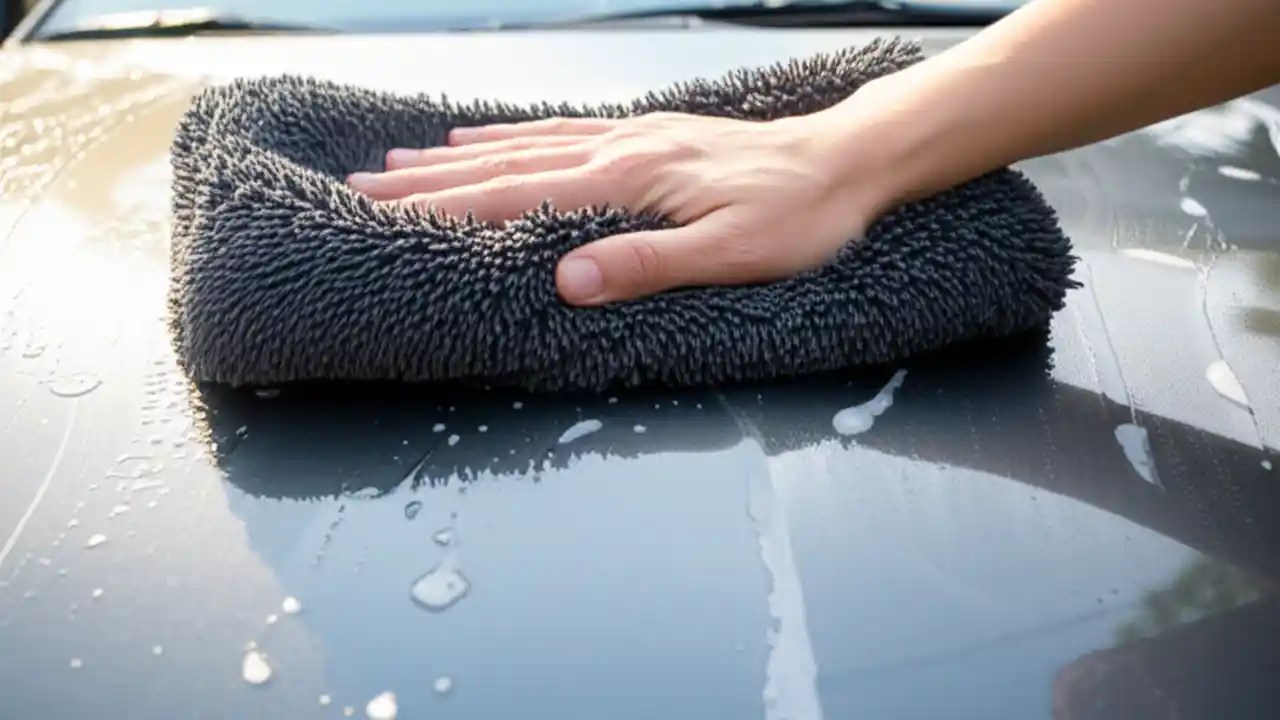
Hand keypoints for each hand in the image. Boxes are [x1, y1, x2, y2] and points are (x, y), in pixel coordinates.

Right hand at [346, 110, 879, 305]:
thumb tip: (566, 278)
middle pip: (503, 164)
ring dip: (458, 155)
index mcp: (627, 181)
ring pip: (524, 143)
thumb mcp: (731, 253)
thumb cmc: (796, 215)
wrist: (844, 160)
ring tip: (403, 159)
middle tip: (365, 185)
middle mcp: (617, 149)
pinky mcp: (647, 135)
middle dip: (429, 179)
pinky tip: (489, 136)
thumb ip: (646, 264)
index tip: (385, 212)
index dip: (446, 208)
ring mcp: (629, 137)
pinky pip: (560, 131)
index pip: (516, 196)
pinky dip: (512, 135)